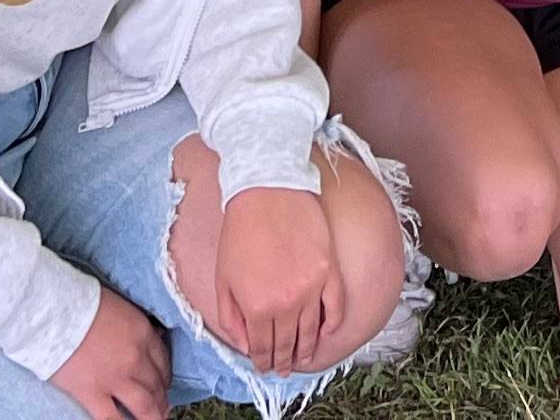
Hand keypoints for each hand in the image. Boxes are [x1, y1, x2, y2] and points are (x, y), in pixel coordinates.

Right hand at [47, 283, 174, 419]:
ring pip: (144, 406)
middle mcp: (136, 358)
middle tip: (163, 407)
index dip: (166, 376)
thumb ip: (136, 325)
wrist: (55, 313)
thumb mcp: (121, 306)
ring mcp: (116, 379)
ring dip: (153, 416)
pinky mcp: (93, 394)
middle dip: (162, 399)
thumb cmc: (83, 303)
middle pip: (156, 385)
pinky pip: (112, 419)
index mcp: (143, 333)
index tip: (164, 384)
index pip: (163, 361)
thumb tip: (151, 334)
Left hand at [209, 183, 344, 373]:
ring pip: (311, 331)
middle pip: (287, 344)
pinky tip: (325, 333)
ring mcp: (312, 288)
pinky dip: (332, 325)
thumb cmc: (240, 231)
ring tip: (302, 359)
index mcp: (256, 307)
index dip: (263, 361)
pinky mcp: (329, 271)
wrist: (268, 190)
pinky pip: (335, 307)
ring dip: (306, 350)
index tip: (264, 367)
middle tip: (282, 369)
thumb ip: (231, 316)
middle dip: (283, 361)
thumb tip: (244, 343)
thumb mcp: (223, 278)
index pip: (262, 346)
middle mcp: (286, 303)